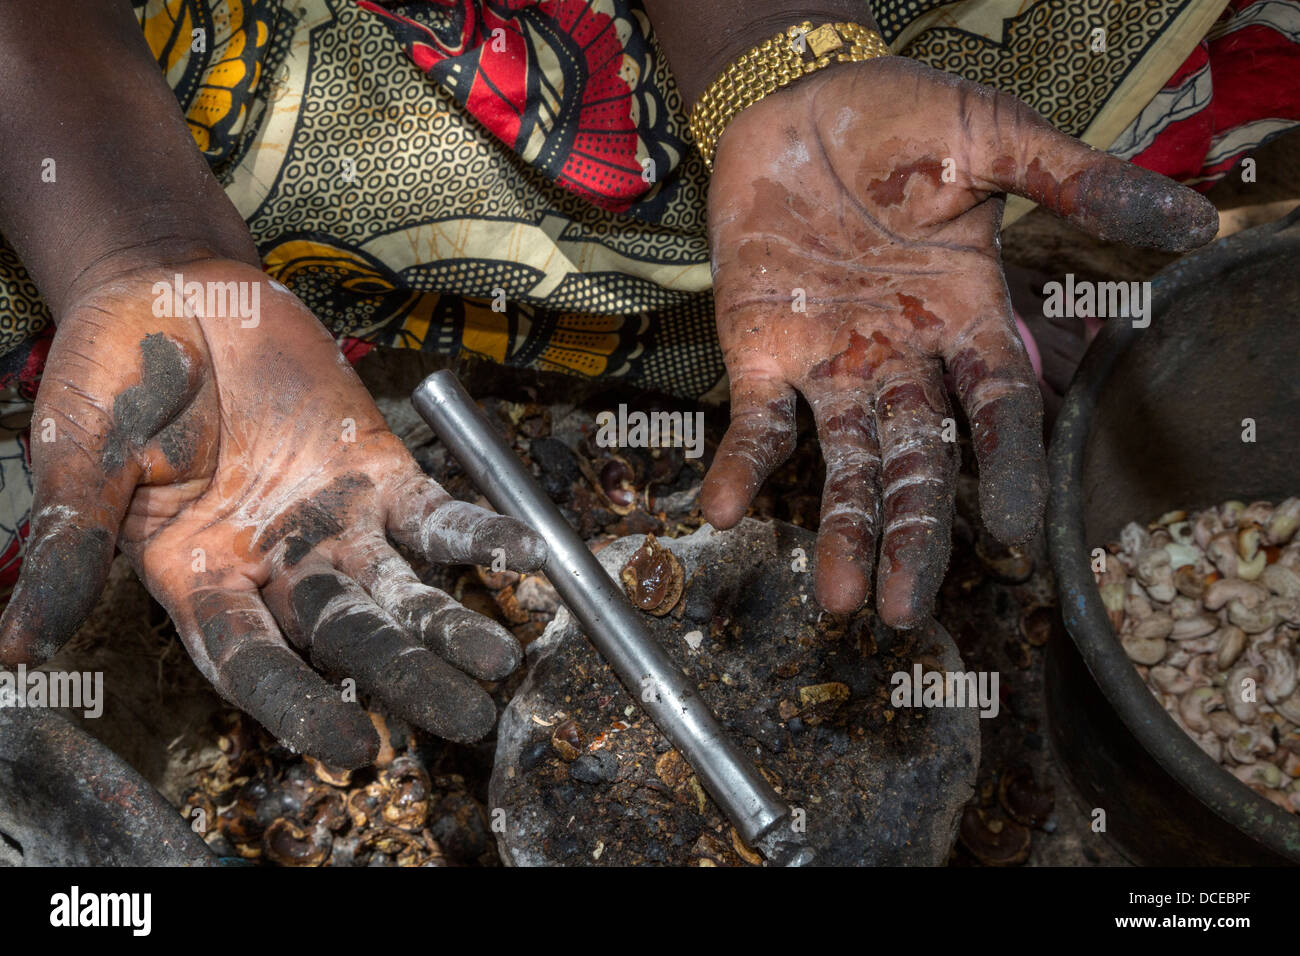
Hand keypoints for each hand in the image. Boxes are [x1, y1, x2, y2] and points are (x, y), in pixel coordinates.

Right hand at [0, 258, 545, 767]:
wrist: (172, 289)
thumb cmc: (114, 375)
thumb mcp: (80, 462)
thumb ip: (72, 549)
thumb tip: (17, 652)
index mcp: (200, 579)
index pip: (255, 661)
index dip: (300, 706)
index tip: (353, 750)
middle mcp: (277, 564)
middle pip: (346, 635)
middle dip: (404, 677)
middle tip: (464, 719)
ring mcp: (333, 519)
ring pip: (400, 588)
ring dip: (450, 623)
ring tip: (499, 661)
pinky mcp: (377, 468)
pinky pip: (433, 510)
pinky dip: (476, 531)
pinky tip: (522, 554)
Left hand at [700, 56, 1216, 625]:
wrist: (794, 99)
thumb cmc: (898, 115)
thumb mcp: (992, 138)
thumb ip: (1073, 181)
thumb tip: (1192, 223)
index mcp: (967, 318)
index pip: (999, 413)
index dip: (1011, 472)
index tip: (1018, 539)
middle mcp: (903, 356)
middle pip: (921, 460)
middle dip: (916, 533)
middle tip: (907, 610)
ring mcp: (832, 361)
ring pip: (845, 460)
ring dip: (841, 527)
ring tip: (838, 599)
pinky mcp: (763, 351)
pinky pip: (757, 421)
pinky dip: (742, 466)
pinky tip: (723, 511)